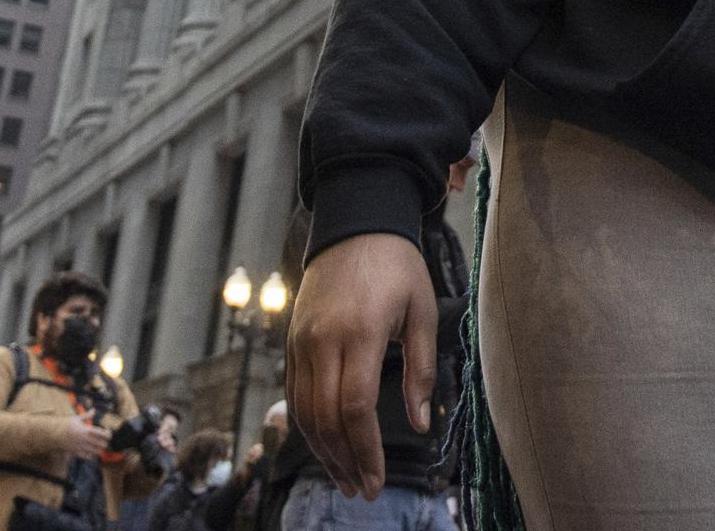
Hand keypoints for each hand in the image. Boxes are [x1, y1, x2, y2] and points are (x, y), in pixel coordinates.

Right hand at [60, 413, 110, 461]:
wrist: (54, 434)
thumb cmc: (65, 425)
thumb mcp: (76, 418)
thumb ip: (87, 415)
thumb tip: (93, 410)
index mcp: (86, 430)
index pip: (103, 434)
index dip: (108, 433)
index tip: (108, 432)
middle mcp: (85, 440)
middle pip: (102, 444)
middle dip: (105, 442)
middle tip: (104, 439)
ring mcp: (81, 447)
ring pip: (96, 452)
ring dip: (99, 448)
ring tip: (99, 445)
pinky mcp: (76, 453)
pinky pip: (88, 457)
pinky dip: (92, 455)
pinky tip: (91, 451)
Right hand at [289, 232, 435, 499]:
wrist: (353, 224)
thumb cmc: (396, 266)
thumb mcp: (422, 310)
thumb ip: (421, 369)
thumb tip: (421, 425)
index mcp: (360, 332)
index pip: (354, 407)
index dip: (364, 450)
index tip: (377, 481)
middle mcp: (323, 340)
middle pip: (324, 418)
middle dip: (342, 461)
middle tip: (361, 491)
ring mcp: (301, 341)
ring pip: (303, 411)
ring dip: (322, 451)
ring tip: (344, 478)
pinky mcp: (292, 340)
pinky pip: (294, 393)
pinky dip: (307, 426)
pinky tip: (325, 444)